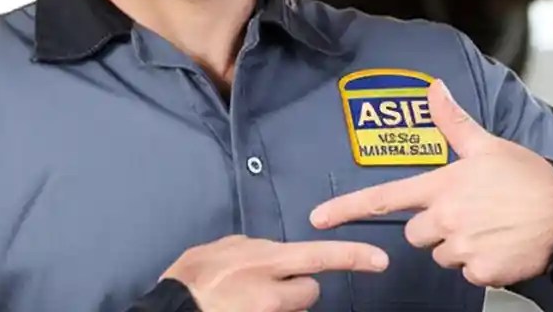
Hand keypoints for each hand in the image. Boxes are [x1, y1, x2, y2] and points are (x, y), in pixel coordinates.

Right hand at [160, 234, 388, 311]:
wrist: (172, 311)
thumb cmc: (190, 280)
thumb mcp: (221, 249)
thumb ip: (252, 247)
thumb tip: (266, 249)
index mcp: (264, 261)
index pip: (320, 256)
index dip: (353, 257)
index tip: (380, 261)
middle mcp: (272, 293)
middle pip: (311, 292)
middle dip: (297, 290)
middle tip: (270, 289)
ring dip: (281, 307)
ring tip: (248, 301)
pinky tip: (247, 308)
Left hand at [309, 79, 552, 287]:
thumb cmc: (527, 175)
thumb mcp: (486, 144)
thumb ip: (453, 121)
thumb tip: (434, 88)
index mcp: (442, 185)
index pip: (384, 198)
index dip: (347, 208)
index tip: (317, 218)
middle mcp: (446, 217)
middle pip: (415, 234)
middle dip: (435, 228)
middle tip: (468, 213)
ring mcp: (462, 246)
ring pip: (441, 255)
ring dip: (458, 246)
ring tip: (488, 227)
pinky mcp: (481, 271)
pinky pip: (467, 273)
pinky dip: (481, 265)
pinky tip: (500, 245)